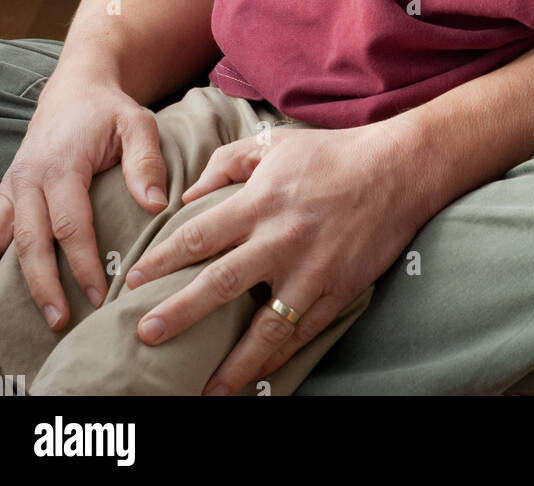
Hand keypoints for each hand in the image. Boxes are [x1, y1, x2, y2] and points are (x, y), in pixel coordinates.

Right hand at [0, 68, 168, 327]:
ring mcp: (14, 186)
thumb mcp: (137, 124)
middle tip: (62, 320)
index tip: (99, 296)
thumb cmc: (110, 111)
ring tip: (27, 316)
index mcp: (62, 166)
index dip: (83, 263)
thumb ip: (145, 162)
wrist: (76, 88)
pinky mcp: (7, 191)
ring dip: (13, 280)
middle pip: (32, 241)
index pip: (71, 224)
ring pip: (5, 240)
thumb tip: (156, 205)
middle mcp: (30, 178)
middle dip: (45, 284)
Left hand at [122, 119, 425, 395]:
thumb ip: (227, 163)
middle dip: (178, 314)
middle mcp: (281, 239)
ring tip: (205, 388)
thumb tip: (189, 196)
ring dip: (232, 362)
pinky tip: (256, 376)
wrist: (398, 169)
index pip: (198, 237)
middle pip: (219, 285)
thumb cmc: (332, 153)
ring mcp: (311, 271)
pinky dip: (277, 358)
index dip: (161, 262)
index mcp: (260, 201)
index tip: (134, 282)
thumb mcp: (274, 144)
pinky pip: (301, 333)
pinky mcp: (338, 291)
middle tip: (145, 335)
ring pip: (263, 328)